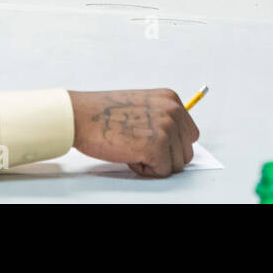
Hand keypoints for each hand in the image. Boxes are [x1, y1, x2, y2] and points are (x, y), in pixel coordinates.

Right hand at [69, 89, 198, 176]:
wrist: (82, 116)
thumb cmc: (105, 113)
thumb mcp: (143, 106)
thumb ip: (162, 118)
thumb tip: (177, 142)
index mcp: (171, 100)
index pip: (190, 134)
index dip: (171, 145)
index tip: (151, 142)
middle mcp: (173, 111)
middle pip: (186, 152)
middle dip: (164, 156)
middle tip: (138, 145)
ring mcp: (167, 128)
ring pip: (176, 165)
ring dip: (154, 163)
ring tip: (133, 147)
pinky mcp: (157, 147)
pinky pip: (162, 172)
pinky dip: (145, 170)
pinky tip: (129, 154)